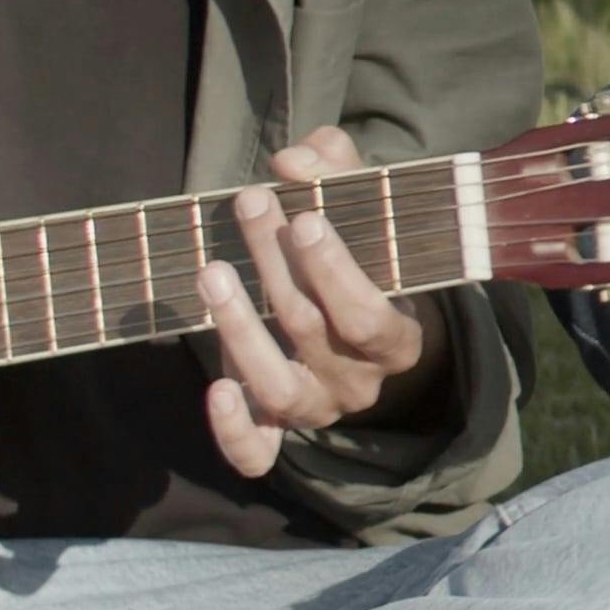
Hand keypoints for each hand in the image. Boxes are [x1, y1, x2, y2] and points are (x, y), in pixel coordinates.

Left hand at [196, 127, 436, 476]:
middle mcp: (360, 382)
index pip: (369, 316)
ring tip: (212, 271)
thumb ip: (338, 171)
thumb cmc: (365, 257)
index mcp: (397, 339)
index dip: (337, 271)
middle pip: (312, 329)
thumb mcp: (368, 210)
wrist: (361, 327)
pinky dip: (233, 430)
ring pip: (279, 387)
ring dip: (241, 327)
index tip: (307, 216)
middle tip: (250, 203)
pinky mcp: (276, 428)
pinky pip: (258, 451)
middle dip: (277, 261)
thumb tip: (296, 158)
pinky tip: (216, 388)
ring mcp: (317, 409)